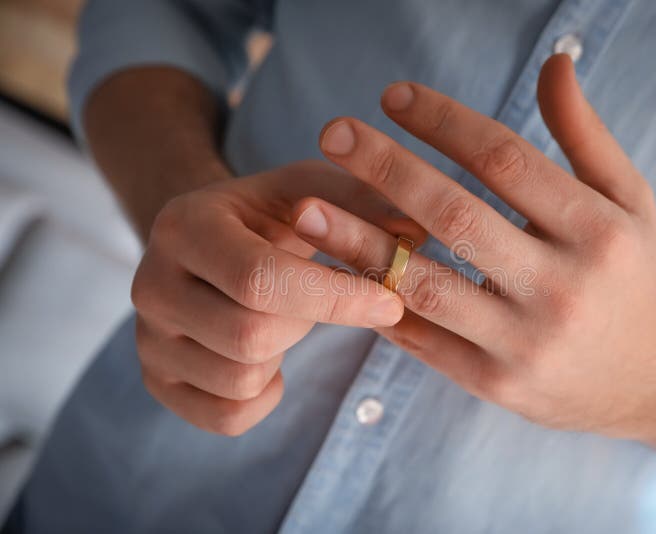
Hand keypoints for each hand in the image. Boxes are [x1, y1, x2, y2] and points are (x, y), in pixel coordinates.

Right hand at [133, 160, 423, 434]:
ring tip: (284, 315)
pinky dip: (266, 395)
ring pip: (240, 379)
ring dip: (286, 354)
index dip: (334, 299)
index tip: (389, 303)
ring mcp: (147, 339)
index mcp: (185, 225)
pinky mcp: (158, 381)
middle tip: (326, 298)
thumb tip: (420, 230)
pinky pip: (227, 416)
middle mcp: (149, 283)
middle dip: (309, 324)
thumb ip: (363, 201)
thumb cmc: (273, 215)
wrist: (213, 242)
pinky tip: (270, 355)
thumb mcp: (313, 189)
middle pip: (251, 336)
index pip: (259, 278)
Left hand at [292, 55, 655, 444]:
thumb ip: (585, 134)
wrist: (649, 381)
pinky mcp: (496, 384)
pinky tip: (338, 271)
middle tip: (333, 132)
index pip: (506, 159)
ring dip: (358, 243)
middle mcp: (561, 287)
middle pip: (457, 216)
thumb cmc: (630, 276)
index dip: (443, 121)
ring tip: (305, 212)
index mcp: (597, 230)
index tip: (392, 96)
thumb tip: (555, 61)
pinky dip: (378, 301)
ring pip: (426, 283)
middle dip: (387, 169)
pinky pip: (422, 338)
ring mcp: (525, 342)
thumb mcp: (628, 201)